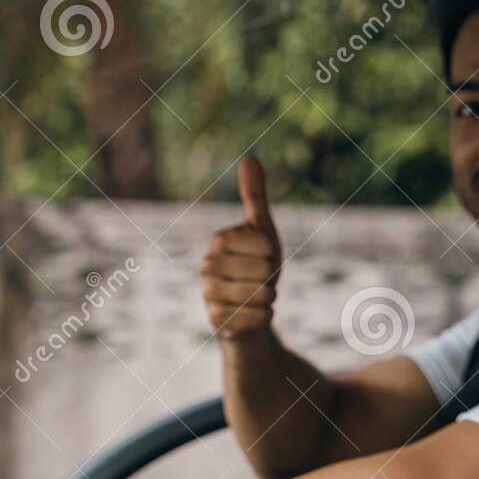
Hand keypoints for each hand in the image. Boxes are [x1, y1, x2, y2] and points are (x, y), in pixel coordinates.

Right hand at [202, 155, 282, 338]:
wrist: (250, 310)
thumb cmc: (257, 265)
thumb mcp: (262, 229)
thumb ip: (254, 196)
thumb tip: (250, 157)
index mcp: (219, 242)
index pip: (259, 241)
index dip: (271, 250)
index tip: (267, 254)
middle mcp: (207, 267)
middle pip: (262, 269)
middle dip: (272, 275)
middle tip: (263, 278)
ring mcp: (209, 295)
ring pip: (259, 295)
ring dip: (269, 295)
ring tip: (260, 294)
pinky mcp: (217, 322)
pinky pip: (257, 318)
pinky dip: (264, 316)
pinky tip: (255, 313)